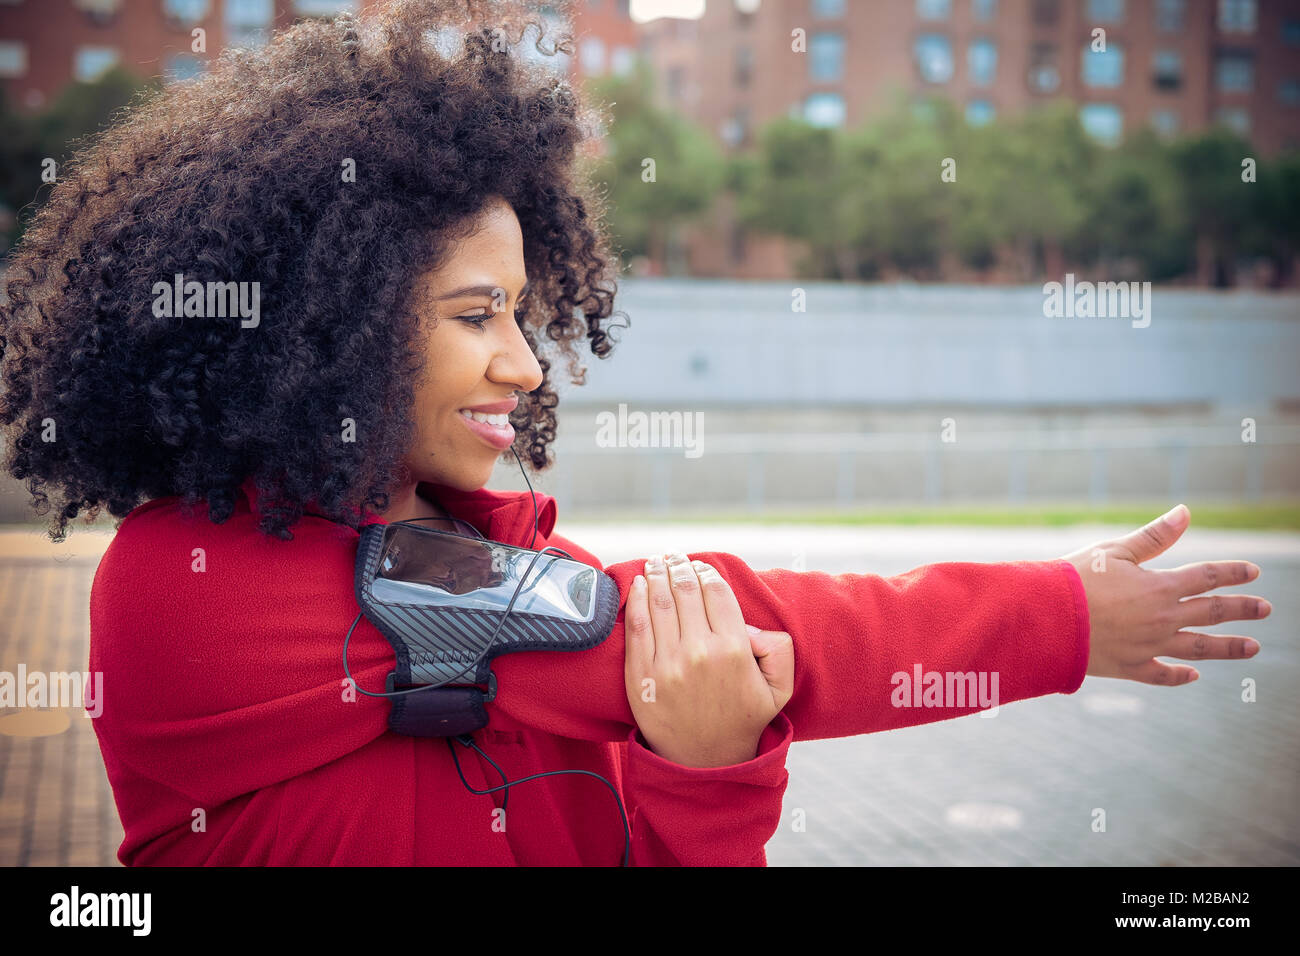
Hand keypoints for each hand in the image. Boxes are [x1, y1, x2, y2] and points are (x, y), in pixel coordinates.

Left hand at [623, 552, 793, 767]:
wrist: (705, 762)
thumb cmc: (742, 719)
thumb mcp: (779, 688)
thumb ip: (778, 649)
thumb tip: (748, 625)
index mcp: (734, 650)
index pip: (716, 592)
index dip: (706, 572)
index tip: (700, 567)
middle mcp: (699, 653)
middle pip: (685, 590)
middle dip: (679, 566)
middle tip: (673, 556)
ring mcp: (667, 664)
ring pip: (658, 602)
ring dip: (656, 574)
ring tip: (656, 561)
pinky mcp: (641, 676)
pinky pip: (637, 627)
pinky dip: (636, 599)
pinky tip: (638, 583)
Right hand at [1059, 504, 1268, 685]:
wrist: (1046, 619)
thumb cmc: (1074, 579)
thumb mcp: (1114, 551)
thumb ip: (1154, 536)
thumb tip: (1186, 512)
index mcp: (1159, 587)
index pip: (1206, 577)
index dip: (1232, 573)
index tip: (1253, 572)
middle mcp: (1162, 619)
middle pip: (1212, 613)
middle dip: (1242, 609)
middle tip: (1266, 608)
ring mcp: (1148, 646)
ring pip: (1198, 648)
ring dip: (1228, 648)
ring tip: (1252, 647)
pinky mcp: (1129, 667)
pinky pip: (1162, 675)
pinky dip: (1179, 676)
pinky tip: (1193, 675)